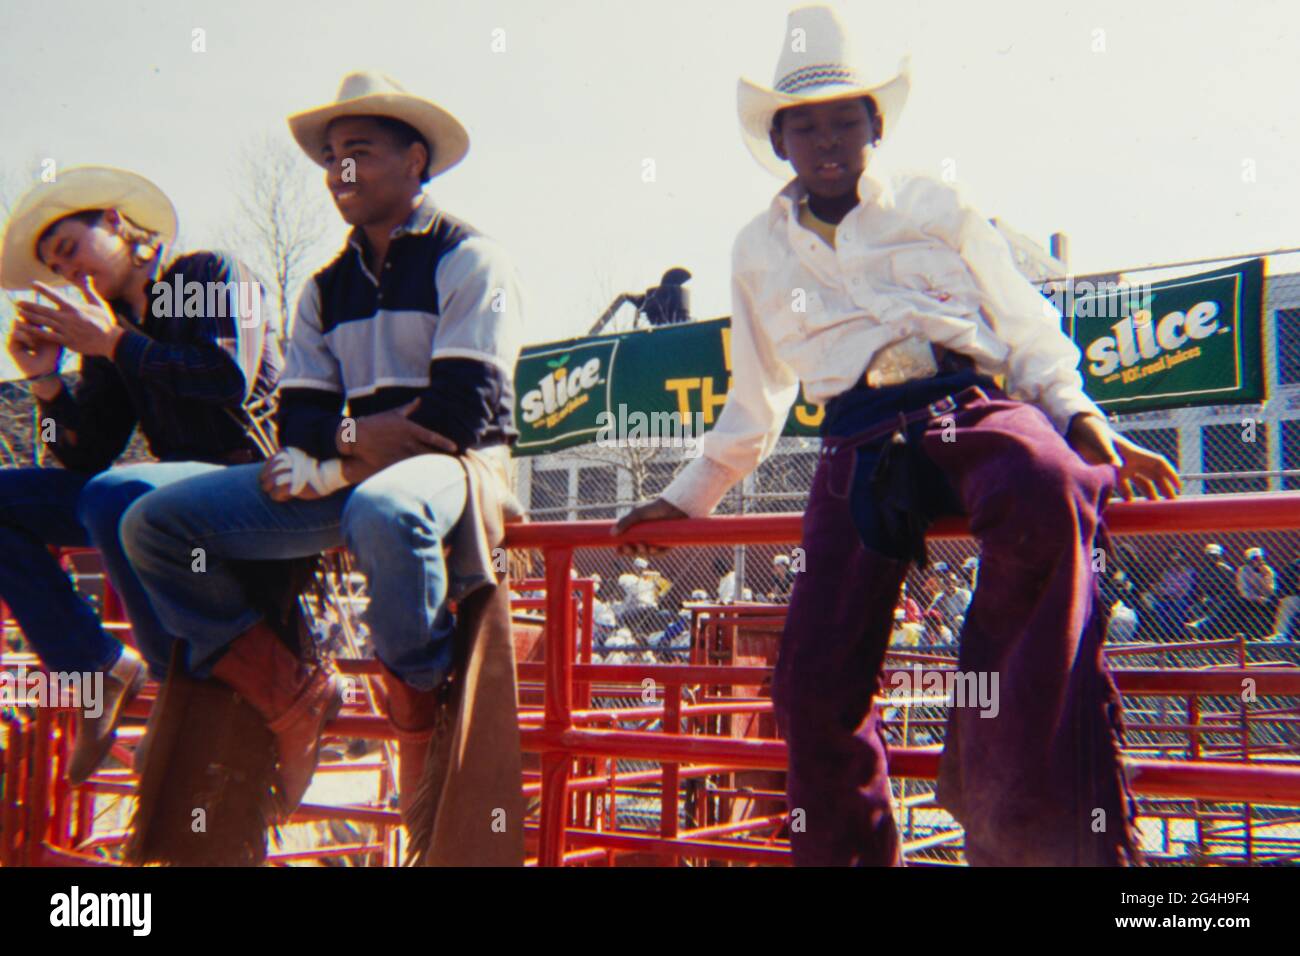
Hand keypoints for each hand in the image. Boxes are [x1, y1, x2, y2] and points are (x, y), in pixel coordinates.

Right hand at [7, 317, 62, 377]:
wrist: (46, 371)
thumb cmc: (53, 354)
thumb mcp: (51, 336)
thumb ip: (46, 323)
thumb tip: (44, 308)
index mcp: (31, 327)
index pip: (29, 312)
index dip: (35, 312)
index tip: (44, 317)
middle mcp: (20, 330)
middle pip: (21, 314)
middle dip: (31, 321)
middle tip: (41, 332)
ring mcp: (14, 337)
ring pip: (16, 322)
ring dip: (29, 331)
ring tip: (37, 342)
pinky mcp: (9, 344)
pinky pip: (15, 333)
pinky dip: (26, 338)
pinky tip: (33, 347)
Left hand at [14, 279, 123, 358]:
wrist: (111, 341)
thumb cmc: (105, 321)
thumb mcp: (98, 303)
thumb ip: (88, 289)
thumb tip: (86, 276)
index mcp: (75, 308)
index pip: (55, 296)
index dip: (43, 289)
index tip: (33, 284)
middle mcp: (68, 318)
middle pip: (44, 310)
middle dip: (29, 306)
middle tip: (18, 303)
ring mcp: (66, 330)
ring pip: (43, 323)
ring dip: (29, 318)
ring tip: (19, 315)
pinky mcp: (66, 341)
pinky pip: (48, 336)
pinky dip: (36, 332)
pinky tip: (27, 330)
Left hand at [260, 447, 364, 501]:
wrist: (329, 475)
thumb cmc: (314, 470)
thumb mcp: (298, 459)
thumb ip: (285, 462)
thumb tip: (270, 472)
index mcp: (286, 453)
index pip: (269, 463)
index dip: (268, 473)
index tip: (274, 479)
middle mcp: (286, 461)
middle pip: (266, 474)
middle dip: (268, 482)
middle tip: (274, 488)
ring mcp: (289, 473)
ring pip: (269, 484)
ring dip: (271, 490)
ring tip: (279, 493)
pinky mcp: (292, 486)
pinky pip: (275, 494)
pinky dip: (278, 497)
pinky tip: (287, 497)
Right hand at [342, 399, 456, 467]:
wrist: (356, 436)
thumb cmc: (376, 423)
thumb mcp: (393, 413)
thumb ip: (409, 408)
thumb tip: (419, 400)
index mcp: (410, 429)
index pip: (432, 437)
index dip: (445, 443)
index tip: (455, 448)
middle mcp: (407, 442)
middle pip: (429, 453)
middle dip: (441, 458)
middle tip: (454, 463)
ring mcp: (399, 454)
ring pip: (420, 463)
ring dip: (431, 467)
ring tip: (443, 472)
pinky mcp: (392, 463)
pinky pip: (408, 470)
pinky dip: (417, 474)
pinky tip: (426, 479)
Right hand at [611, 497, 687, 555]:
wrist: (672, 506)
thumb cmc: (655, 508)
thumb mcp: (637, 514)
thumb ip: (624, 522)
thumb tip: (612, 533)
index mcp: (639, 531)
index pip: (628, 543)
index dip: (622, 549)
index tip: (616, 551)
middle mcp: (647, 537)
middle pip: (636, 550)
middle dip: (630, 552)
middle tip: (627, 548)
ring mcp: (657, 541)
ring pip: (647, 553)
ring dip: (642, 552)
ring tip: (642, 546)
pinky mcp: (668, 543)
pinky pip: (661, 553)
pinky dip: (656, 553)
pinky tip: (652, 549)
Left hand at [1067, 413, 1180, 500]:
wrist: (1077, 430)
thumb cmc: (1091, 434)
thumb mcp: (1101, 443)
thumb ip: (1109, 455)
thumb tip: (1117, 467)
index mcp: (1133, 453)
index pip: (1158, 464)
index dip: (1170, 474)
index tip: (1179, 487)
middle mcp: (1130, 460)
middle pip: (1153, 475)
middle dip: (1164, 487)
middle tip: (1171, 502)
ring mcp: (1120, 466)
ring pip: (1140, 480)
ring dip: (1148, 492)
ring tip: (1154, 505)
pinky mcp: (1108, 470)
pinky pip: (1123, 484)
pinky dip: (1127, 493)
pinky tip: (1129, 502)